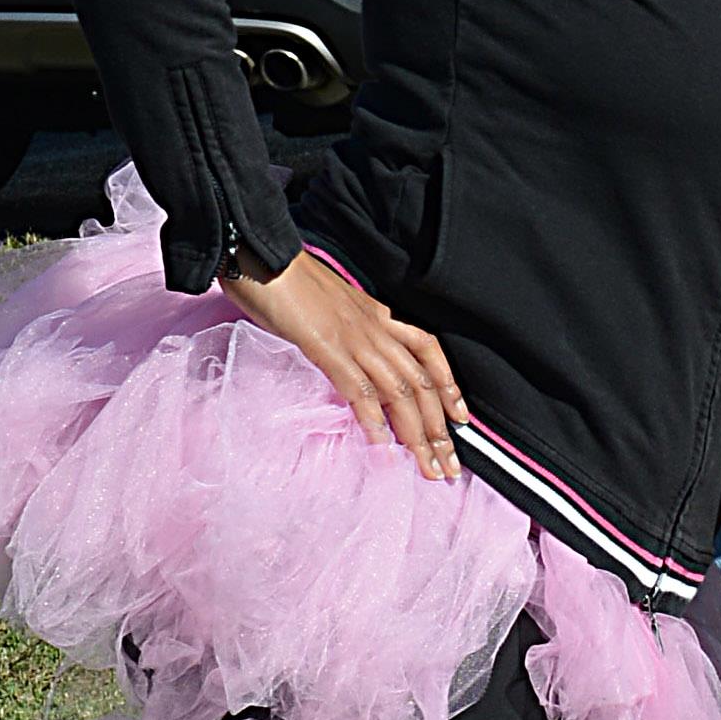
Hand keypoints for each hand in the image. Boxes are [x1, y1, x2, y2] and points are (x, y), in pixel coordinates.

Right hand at [224, 239, 470, 481]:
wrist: (258, 251)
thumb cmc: (285, 279)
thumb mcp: (331, 305)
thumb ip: (349, 329)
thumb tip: (355, 356)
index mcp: (377, 315)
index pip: (428, 351)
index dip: (449, 386)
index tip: (461, 419)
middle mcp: (375, 327)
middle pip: (421, 383)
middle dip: (439, 429)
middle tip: (450, 466)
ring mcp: (353, 338)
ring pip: (399, 393)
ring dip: (416, 436)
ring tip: (428, 468)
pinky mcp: (327, 346)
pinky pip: (359, 389)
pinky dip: (373, 421)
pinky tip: (381, 448)